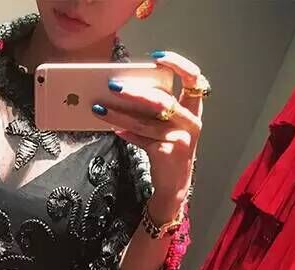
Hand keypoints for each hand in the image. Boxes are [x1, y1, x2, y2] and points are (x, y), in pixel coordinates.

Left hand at [94, 51, 204, 219]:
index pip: (195, 78)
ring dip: (120, 114)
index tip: (157, 58)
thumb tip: (125, 92)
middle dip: (136, 91)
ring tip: (100, 107)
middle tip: (113, 85)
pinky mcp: (167, 154)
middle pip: (163, 100)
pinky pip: (142, 139)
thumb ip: (156, 111)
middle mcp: (191, 122)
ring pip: (146, 121)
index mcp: (193, 110)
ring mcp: (181, 139)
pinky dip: (126, 133)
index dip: (178, 64)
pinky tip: (112, 128)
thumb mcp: (167, 127)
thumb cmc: (167, 151)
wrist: (174, 186)